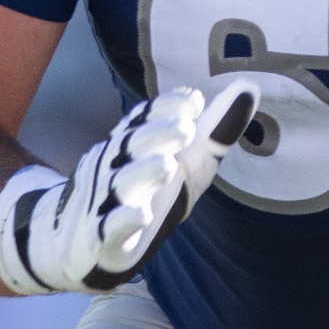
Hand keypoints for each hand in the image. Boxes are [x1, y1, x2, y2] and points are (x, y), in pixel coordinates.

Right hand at [0, 79, 259, 294]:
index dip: (168, 108)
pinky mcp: (101, 237)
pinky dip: (123, 221)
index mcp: (134, 142)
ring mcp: (105, 200)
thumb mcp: (185, 160)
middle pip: (134, 144)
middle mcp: (115, 164)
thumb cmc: (145, 191)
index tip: (194, 99)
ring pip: (122, 183)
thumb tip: (249, 87)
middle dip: (159, 133)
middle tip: (187, 128)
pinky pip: (109, 227)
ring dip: (143, 173)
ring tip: (168, 165)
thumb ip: (215, 128)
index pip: (148, 117)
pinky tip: (142, 215)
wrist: (79, 241)